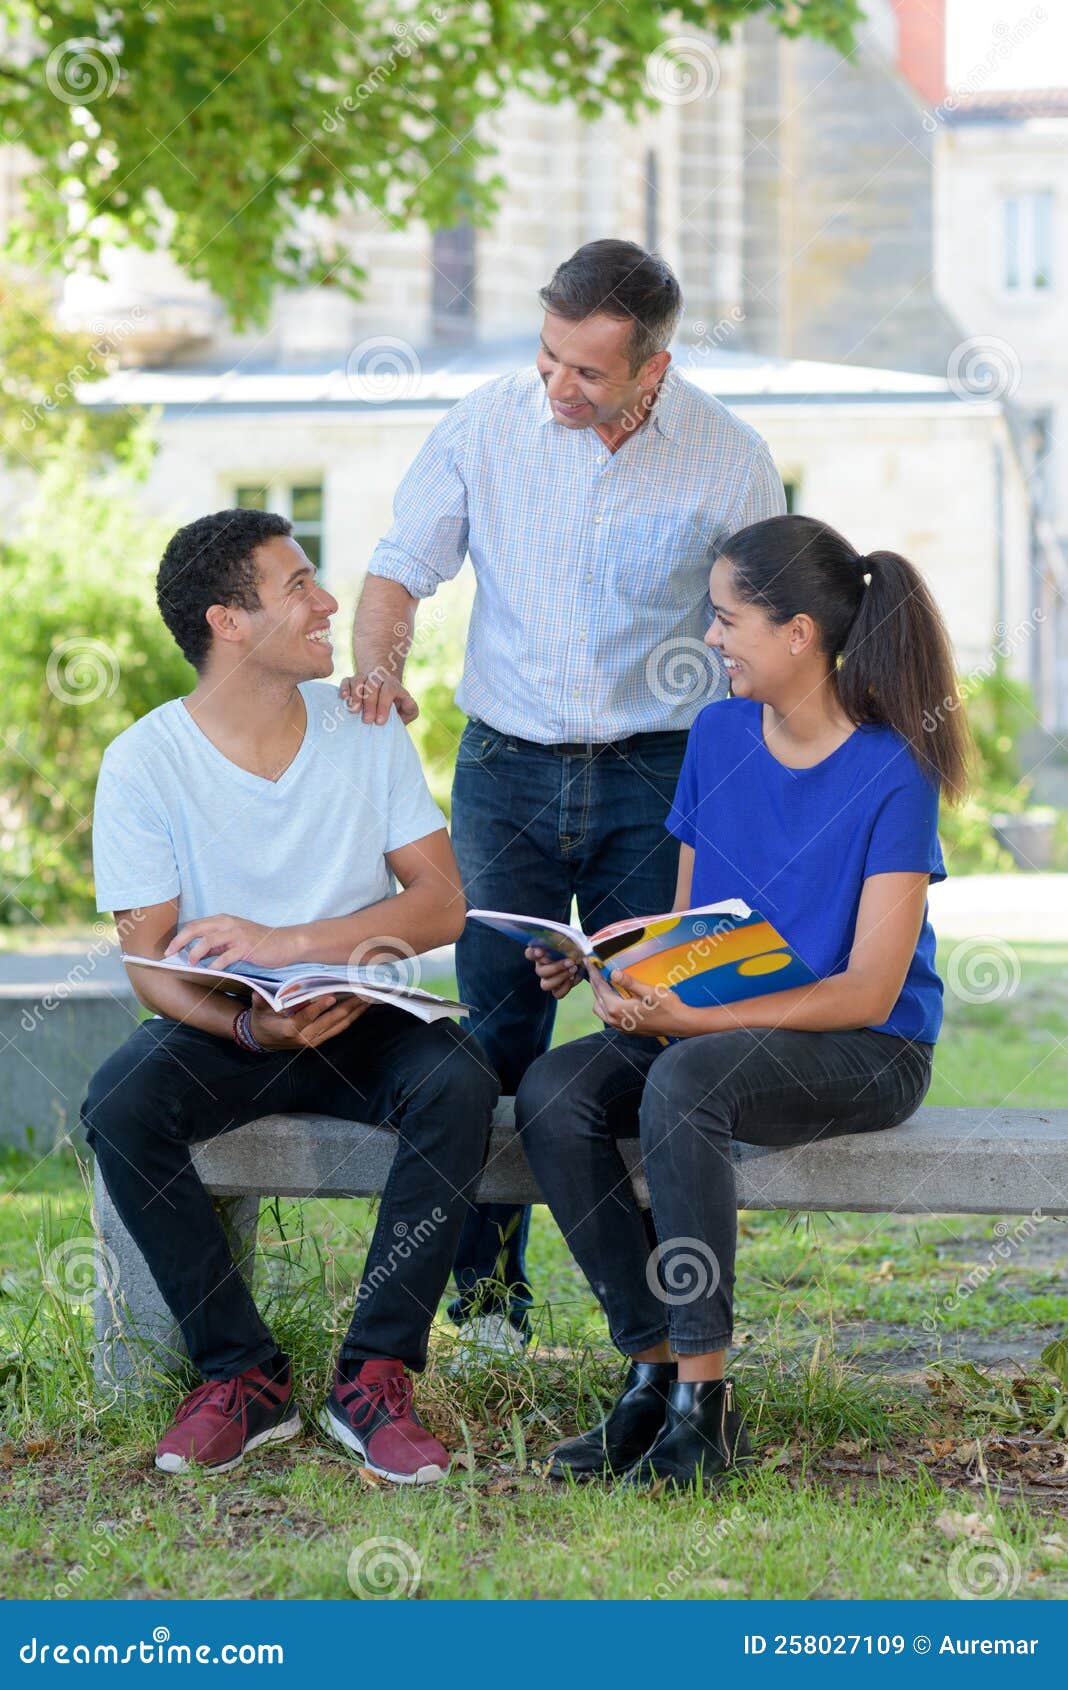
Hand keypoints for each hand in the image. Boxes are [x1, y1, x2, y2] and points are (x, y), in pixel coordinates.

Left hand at [166, 915, 293, 970]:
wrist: (285, 943)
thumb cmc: (259, 943)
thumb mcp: (234, 940)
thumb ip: (217, 945)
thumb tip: (196, 954)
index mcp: (223, 920)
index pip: (195, 925)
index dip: (179, 937)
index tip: (169, 950)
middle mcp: (228, 923)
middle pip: (196, 929)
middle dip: (179, 942)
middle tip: (170, 954)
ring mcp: (237, 934)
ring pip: (207, 941)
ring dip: (194, 954)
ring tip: (190, 964)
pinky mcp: (246, 946)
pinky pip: (225, 956)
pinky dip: (215, 964)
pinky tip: (210, 971)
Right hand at [249, 994, 371, 1050]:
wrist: (263, 1040)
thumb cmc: (262, 1021)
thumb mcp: (259, 1010)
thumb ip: (263, 1001)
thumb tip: (260, 992)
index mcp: (290, 1029)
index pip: (306, 1017)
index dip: (318, 1007)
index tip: (330, 996)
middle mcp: (305, 1037)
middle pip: (331, 1021)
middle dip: (348, 1006)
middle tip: (362, 992)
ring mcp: (315, 1040)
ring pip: (339, 1025)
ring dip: (355, 1011)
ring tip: (369, 998)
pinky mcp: (321, 1039)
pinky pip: (339, 1028)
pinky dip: (351, 1017)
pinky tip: (361, 1007)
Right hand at [339, 673, 418, 725]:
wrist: (381, 700)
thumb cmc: (394, 710)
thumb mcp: (407, 711)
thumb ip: (411, 708)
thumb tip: (408, 701)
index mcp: (393, 685)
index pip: (389, 689)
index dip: (384, 705)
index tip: (380, 722)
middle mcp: (378, 679)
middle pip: (373, 685)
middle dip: (370, 703)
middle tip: (367, 721)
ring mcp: (364, 678)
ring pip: (359, 680)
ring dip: (356, 695)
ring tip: (353, 711)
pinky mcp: (351, 681)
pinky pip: (347, 680)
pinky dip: (345, 688)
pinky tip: (344, 698)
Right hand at [526, 944, 579, 999]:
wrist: (582, 958)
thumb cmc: (574, 947)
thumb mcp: (572, 940)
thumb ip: (567, 940)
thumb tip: (569, 940)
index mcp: (541, 954)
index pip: (529, 954)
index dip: (532, 954)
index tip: (540, 952)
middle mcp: (541, 968)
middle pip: (539, 972)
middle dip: (556, 967)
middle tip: (570, 961)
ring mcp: (548, 980)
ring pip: (545, 985)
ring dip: (561, 977)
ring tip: (573, 969)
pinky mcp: (557, 990)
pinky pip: (557, 994)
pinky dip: (566, 987)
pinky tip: (573, 978)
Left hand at [588, 967, 698, 1038]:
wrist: (680, 1024)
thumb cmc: (667, 1006)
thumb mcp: (649, 991)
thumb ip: (629, 983)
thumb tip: (613, 973)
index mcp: (617, 1009)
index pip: (600, 987)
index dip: (594, 973)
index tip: (589, 962)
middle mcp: (615, 1020)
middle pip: (597, 998)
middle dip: (595, 983)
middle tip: (595, 969)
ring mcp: (620, 1027)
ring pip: (601, 1010)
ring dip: (600, 996)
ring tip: (604, 982)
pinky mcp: (627, 1030)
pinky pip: (609, 1017)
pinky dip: (607, 1005)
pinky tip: (615, 997)